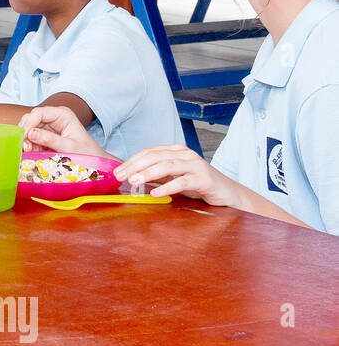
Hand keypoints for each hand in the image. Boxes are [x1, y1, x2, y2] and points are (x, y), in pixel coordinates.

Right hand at [18, 105, 104, 155]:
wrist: (94, 163)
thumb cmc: (87, 152)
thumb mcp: (69, 146)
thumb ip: (50, 139)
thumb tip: (31, 133)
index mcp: (62, 115)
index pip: (39, 113)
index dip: (29, 123)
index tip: (25, 136)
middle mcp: (53, 118)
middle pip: (31, 119)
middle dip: (25, 131)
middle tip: (25, 145)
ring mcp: (47, 128)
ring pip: (28, 129)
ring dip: (25, 140)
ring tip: (28, 150)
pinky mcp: (44, 138)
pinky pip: (31, 139)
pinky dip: (28, 145)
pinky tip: (30, 152)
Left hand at [114, 146, 244, 206]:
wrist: (227, 193)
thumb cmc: (197, 185)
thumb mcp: (173, 177)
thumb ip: (156, 175)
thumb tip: (131, 177)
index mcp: (176, 151)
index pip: (149, 152)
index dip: (131, 161)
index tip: (117, 172)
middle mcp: (186, 154)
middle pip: (155, 156)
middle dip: (135, 166)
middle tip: (121, 176)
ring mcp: (196, 165)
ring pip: (168, 166)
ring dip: (148, 173)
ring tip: (134, 181)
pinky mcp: (204, 179)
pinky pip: (183, 181)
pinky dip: (168, 187)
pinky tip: (156, 193)